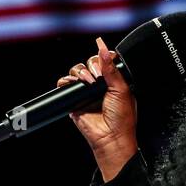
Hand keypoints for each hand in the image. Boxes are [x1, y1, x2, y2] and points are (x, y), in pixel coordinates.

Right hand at [57, 36, 137, 171]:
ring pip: (76, 71)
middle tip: (97, 76)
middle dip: (92, 65)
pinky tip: (74, 83)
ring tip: (88, 81)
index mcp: (113, 81)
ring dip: (81, 72)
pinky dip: (66, 81)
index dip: (103, 57)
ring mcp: (85, 92)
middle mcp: (98, 85)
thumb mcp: (121, 89)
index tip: (105, 56)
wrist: (111, 137)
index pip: (104, 61)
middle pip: (89, 63)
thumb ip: (111, 68)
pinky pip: (65, 84)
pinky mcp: (74, 99)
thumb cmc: (121, 118)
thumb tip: (104, 48)